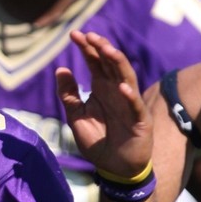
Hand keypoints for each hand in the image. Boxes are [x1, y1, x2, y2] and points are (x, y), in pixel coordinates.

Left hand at [55, 30, 152, 180]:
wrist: (114, 167)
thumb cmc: (97, 141)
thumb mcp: (76, 117)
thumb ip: (68, 95)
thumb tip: (60, 68)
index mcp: (102, 88)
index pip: (95, 62)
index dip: (87, 48)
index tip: (74, 34)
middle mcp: (117, 91)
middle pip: (111, 64)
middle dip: (101, 49)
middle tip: (89, 36)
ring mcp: (130, 104)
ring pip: (126, 78)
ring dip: (118, 64)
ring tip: (107, 50)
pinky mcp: (140, 120)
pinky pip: (135, 106)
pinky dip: (129, 97)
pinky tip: (121, 88)